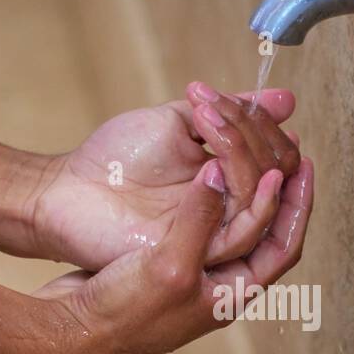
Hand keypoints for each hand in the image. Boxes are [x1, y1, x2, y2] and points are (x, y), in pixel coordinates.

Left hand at [28, 82, 300, 271]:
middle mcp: (230, 210)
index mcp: (231, 182)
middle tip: (225, 108)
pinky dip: (243, 192)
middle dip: (263, 137)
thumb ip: (230, 112)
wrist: (69, 190)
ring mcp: (216, 234)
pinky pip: (241, 230)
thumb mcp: (178, 122)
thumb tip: (284, 100)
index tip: (251, 100)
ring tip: (215, 121)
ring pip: (263, 202)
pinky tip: (220, 159)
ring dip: (249, 155)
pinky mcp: (200, 253)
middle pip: (278, 180)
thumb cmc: (116, 158)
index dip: (270, 129)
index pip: (278, 160)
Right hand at [30, 152, 314, 353]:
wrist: (72, 330)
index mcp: (233, 292)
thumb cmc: (124, 313)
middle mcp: (219, 280)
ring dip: (239, 180)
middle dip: (274, 185)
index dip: (298, 204)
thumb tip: (221, 172)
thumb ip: (198, 219)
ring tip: (244, 144)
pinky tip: (201, 160)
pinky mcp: (164, 255)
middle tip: (282, 143)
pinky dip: (205, 185)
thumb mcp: (169, 266)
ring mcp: (192, 268)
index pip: (284, 244)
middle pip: (263, 228)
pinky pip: (198, 212)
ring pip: (229, 216)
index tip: (305, 164)